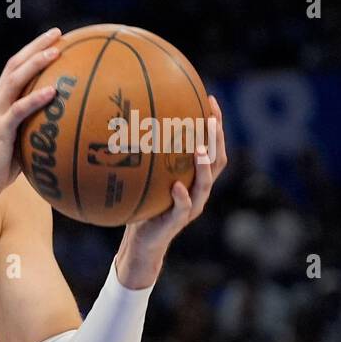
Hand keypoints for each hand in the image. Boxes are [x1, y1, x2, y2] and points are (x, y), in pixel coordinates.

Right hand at [0, 28, 63, 214]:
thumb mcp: (19, 141)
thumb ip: (34, 127)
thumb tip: (63, 123)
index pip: (15, 69)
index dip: (32, 52)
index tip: (54, 40)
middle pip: (14, 65)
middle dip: (36, 47)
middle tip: (58, 33)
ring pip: (14, 80)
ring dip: (36, 63)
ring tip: (57, 51)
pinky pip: (19, 110)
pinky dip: (36, 99)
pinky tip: (53, 91)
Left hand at [116, 95, 228, 287]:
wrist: (141, 242)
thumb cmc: (142, 205)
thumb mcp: (144, 178)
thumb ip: (144, 157)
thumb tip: (124, 123)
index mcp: (194, 177)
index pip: (211, 146)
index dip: (214, 125)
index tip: (210, 99)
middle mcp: (198, 189)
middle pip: (216, 160)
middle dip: (216, 139)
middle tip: (211, 118)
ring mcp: (190, 206)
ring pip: (205, 184)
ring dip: (203, 166)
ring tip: (199, 149)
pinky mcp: (176, 222)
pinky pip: (182, 208)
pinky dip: (181, 197)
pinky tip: (176, 187)